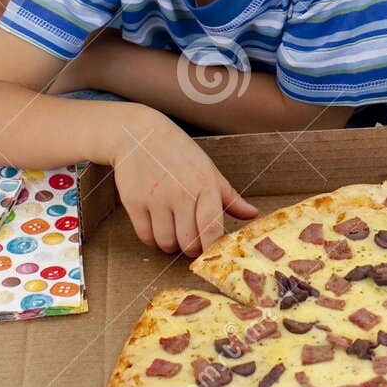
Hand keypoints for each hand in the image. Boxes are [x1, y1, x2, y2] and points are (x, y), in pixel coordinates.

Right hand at [111, 106, 257, 256]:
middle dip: (192, 248)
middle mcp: (181, 193)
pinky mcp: (134, 203)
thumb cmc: (178, 152)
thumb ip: (229, 196)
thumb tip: (252, 214)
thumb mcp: (208, 169)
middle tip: (192, 241)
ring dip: (171, 245)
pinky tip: (157, 228)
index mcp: (204, 184)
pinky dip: (152, 239)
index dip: (212, 247)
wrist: (138, 135)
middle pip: (189, 242)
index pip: (212, 229)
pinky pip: (146, 236)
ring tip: (174, 233)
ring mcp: (156, 199)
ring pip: (166, 243)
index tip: (212, 251)